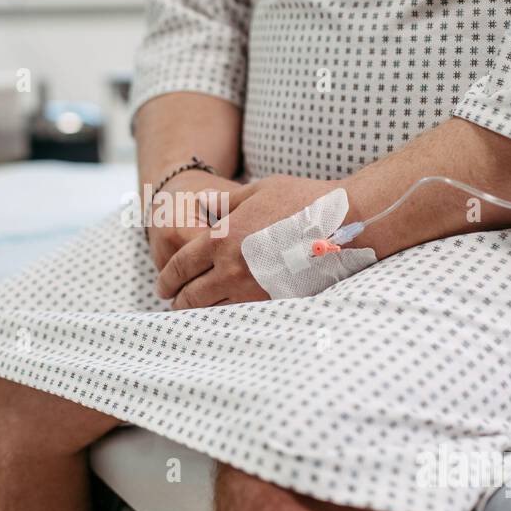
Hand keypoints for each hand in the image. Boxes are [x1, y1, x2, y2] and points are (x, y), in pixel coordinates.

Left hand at [157, 174, 340, 308]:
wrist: (347, 221)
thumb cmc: (303, 199)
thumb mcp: (257, 191)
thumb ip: (225, 201)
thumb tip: (203, 202)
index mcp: (222, 238)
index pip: (181, 267)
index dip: (167, 280)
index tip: (163, 287)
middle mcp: (233, 268)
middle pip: (191, 296)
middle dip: (178, 302)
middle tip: (174, 304)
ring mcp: (255, 289)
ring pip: (214, 312)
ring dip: (201, 314)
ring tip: (196, 314)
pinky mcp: (276, 303)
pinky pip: (243, 317)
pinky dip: (229, 318)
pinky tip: (227, 317)